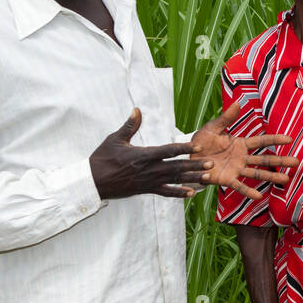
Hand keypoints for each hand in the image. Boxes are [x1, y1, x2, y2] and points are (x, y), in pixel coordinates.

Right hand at [89, 108, 209, 199]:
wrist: (92, 182)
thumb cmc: (102, 158)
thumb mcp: (115, 139)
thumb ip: (129, 126)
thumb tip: (137, 110)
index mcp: (143, 155)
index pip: (168, 151)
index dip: (183, 148)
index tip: (198, 146)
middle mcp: (148, 169)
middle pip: (176, 167)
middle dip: (194, 165)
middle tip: (210, 164)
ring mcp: (148, 181)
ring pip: (174, 180)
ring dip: (191, 179)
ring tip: (207, 178)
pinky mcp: (145, 189)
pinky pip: (165, 192)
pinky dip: (178, 193)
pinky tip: (191, 193)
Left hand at [191, 103, 298, 200]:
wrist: (187, 158)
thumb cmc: (201, 141)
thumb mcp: (212, 128)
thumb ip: (226, 118)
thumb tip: (238, 103)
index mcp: (240, 144)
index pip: (261, 141)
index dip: (275, 139)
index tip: (289, 139)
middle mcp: (242, 158)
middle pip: (265, 159)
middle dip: (281, 161)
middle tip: (296, 162)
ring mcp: (236, 169)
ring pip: (257, 173)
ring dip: (271, 176)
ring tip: (286, 179)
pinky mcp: (226, 180)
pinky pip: (239, 186)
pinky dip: (248, 191)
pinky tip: (259, 196)